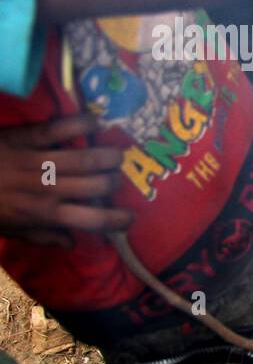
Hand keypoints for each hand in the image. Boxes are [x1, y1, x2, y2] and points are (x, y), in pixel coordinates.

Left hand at [0, 115, 129, 247]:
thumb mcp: (8, 229)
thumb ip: (42, 235)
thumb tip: (72, 242)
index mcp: (44, 214)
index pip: (93, 220)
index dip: (117, 220)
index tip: (130, 218)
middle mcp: (48, 189)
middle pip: (97, 185)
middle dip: (114, 183)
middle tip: (117, 180)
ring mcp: (38, 162)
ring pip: (86, 158)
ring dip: (108, 156)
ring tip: (118, 154)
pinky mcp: (25, 139)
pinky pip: (58, 129)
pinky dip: (80, 123)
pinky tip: (95, 121)